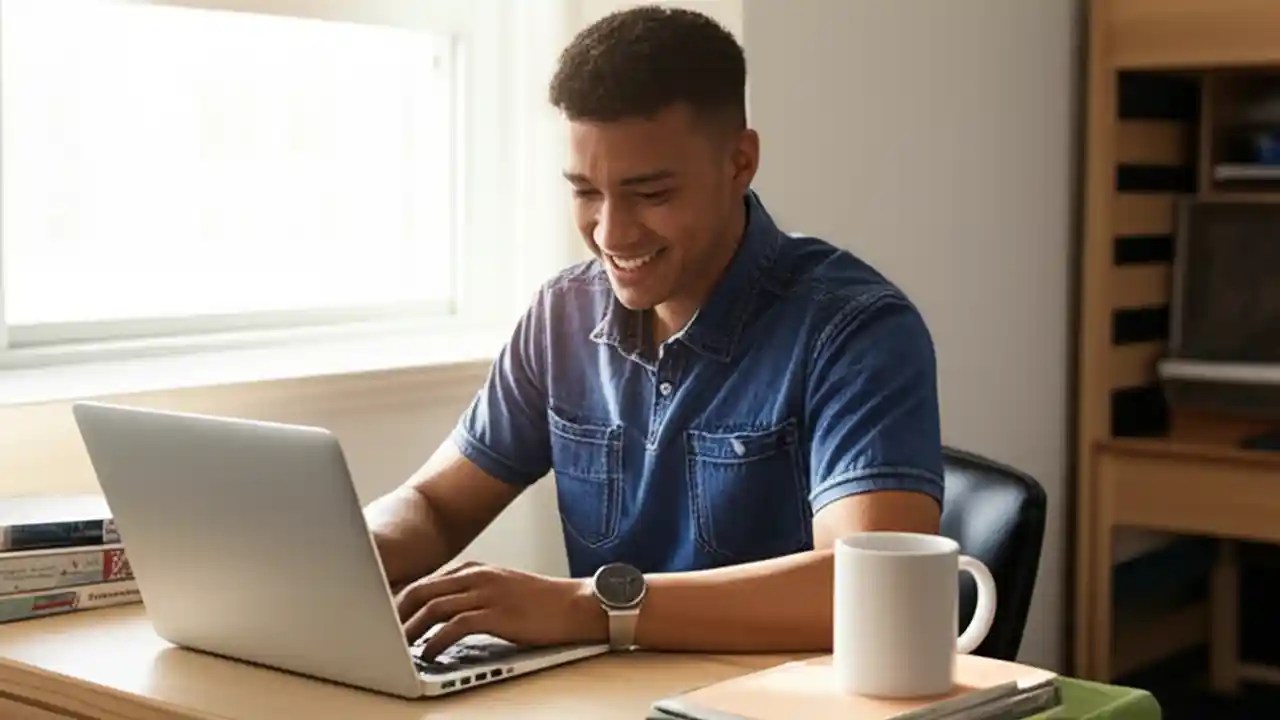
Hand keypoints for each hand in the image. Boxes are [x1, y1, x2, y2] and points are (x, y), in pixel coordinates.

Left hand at [396, 561, 606, 659]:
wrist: (576, 605)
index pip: (427, 581)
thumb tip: (442, 613)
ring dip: (412, 628)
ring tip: (399, 646)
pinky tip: (430, 653)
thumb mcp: (501, 590)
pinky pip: (455, 626)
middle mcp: (478, 576)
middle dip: (398, 613)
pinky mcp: (497, 614)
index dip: (402, 600)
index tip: (388, 618)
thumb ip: (472, 595)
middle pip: (422, 590)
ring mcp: (487, 593)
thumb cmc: (541, 603)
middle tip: (384, 633)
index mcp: (476, 569)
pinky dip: (437, 640)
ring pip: (434, 606)